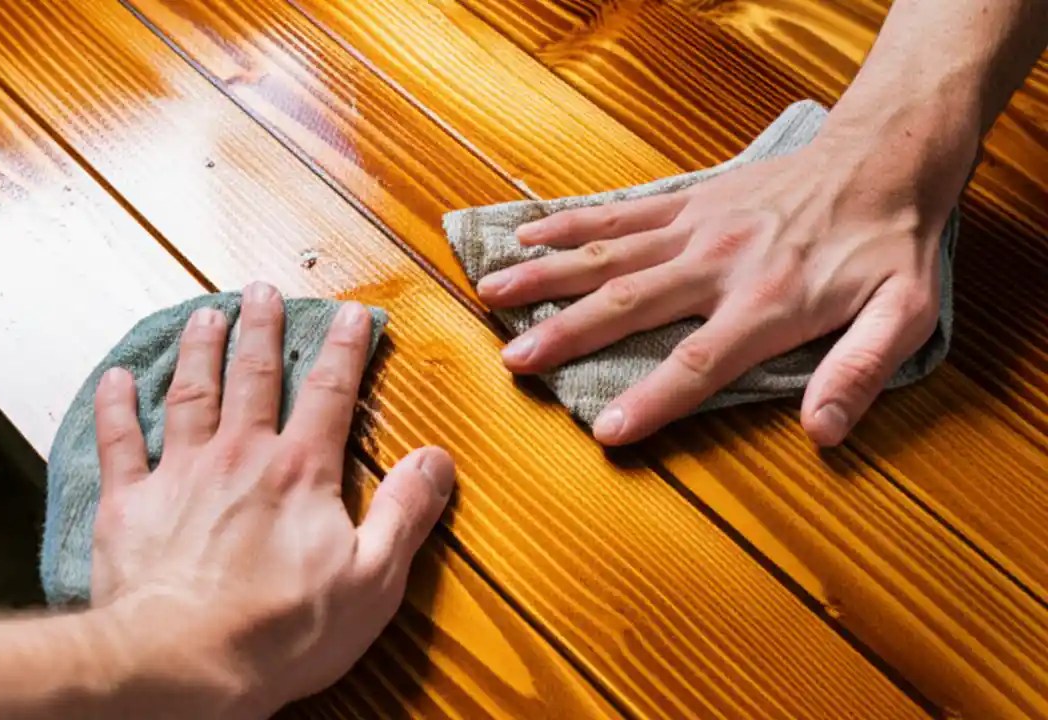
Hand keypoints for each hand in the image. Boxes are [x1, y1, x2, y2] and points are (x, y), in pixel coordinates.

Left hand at [88, 283, 455, 717]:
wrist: (183, 664)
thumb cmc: (281, 630)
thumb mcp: (373, 580)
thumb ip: (405, 512)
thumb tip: (437, 459)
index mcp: (300, 472)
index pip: (330, 393)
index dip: (345, 348)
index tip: (352, 314)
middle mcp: (239, 456)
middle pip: (254, 376)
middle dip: (262, 328)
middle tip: (263, 290)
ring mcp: (180, 475)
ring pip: (191, 393)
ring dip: (199, 349)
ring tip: (205, 314)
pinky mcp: (131, 505)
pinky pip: (120, 443)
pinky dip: (117, 407)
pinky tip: (116, 379)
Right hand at [477, 129, 970, 446]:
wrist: (883, 158)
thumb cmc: (889, 246)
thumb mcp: (903, 315)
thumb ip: (860, 371)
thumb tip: (821, 433)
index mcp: (768, 303)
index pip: (699, 361)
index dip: (653, 400)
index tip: (606, 433)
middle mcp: (719, 264)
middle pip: (629, 303)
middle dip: (567, 334)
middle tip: (514, 361)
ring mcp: (696, 227)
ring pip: (608, 253)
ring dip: (547, 275)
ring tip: (492, 292)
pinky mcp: (688, 202)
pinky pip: (620, 211)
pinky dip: (570, 223)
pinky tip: (527, 235)